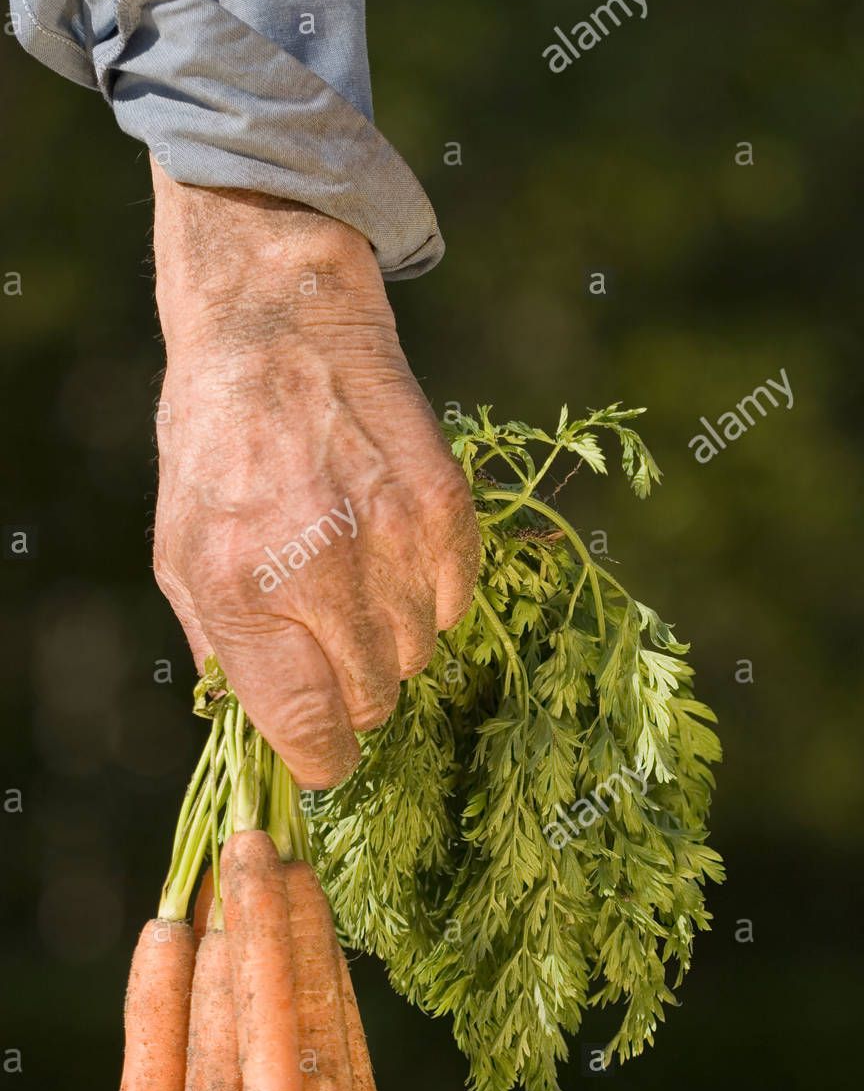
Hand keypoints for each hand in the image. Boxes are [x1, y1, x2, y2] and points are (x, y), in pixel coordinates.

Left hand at [149, 161, 479, 787]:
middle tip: (330, 643)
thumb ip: (222, 650)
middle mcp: (322, 572)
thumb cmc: (217, 446)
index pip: (311, 729)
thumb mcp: (179, 553)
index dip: (321, 759)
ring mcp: (392, 538)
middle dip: (352, 692)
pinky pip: (456, 601)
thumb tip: (265, 728)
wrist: (277, 330)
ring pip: (420, 655)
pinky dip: (429, 592)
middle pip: (374, 700)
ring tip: (354, 574)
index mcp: (243, 592)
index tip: (324, 754)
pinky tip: (390, 545)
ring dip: (391, 637)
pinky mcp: (444, 507)